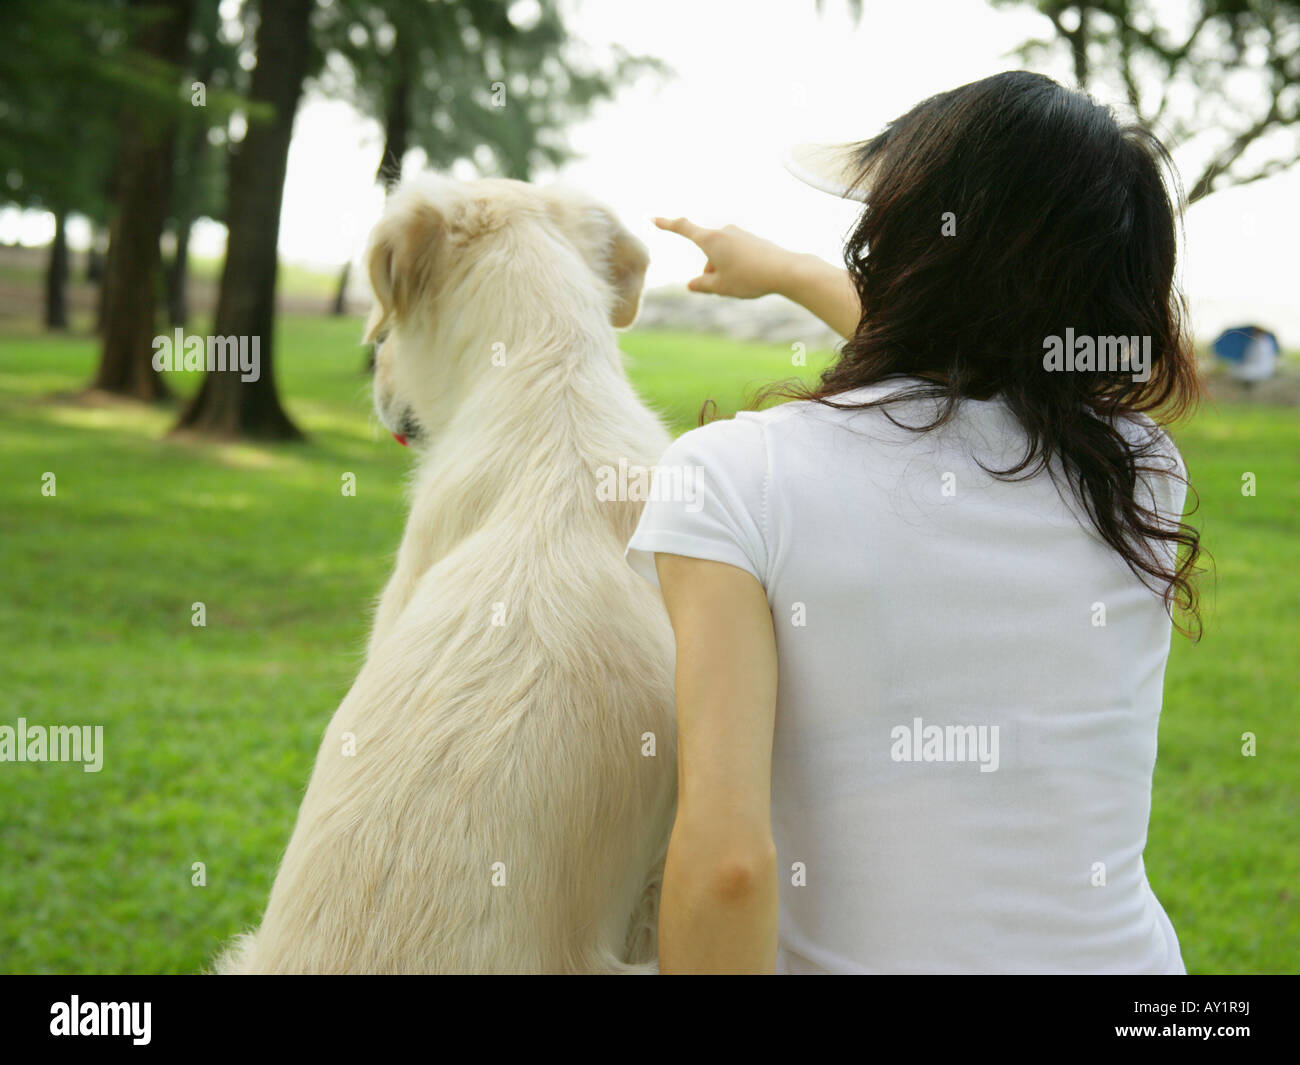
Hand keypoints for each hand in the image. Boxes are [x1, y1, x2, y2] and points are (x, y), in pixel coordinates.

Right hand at [652, 217, 798, 299]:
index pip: (683, 228)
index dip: (667, 225)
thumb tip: (692, 284)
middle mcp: (723, 231)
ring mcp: (739, 234)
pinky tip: (752, 276)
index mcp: (710, 239)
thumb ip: (702, 285)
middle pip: (706, 251)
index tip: (653, 218)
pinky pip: (736, 254)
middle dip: (709, 268)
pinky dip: (736, 266)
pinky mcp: (751, 239)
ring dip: (723, 268)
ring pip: (721, 254)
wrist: (785, 270)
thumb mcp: (720, 287)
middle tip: (725, 285)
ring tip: (742, 282)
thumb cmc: (749, 278)